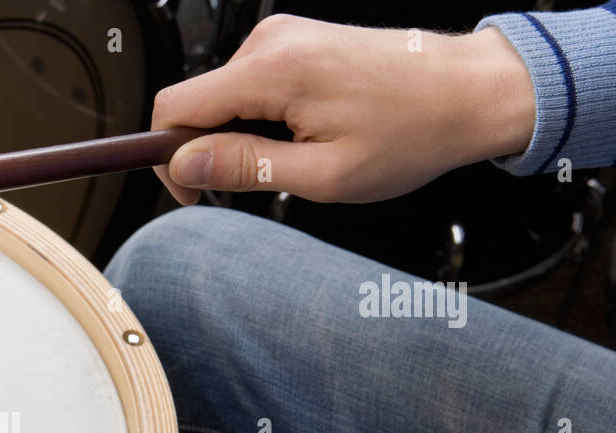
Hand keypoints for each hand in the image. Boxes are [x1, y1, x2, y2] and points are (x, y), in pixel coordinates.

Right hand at [152, 14, 536, 204]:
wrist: (471, 91)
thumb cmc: (413, 130)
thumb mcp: (323, 173)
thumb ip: (245, 168)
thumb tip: (184, 166)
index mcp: (272, 71)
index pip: (173, 108)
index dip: (166, 158)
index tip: (189, 190)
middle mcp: (272, 42)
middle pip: (196, 103)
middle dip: (211, 150)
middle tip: (260, 184)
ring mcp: (284, 37)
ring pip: (224, 98)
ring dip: (242, 135)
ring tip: (299, 155)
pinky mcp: (297, 41)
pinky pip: (251, 85)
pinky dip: (262, 117)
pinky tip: (306, 133)